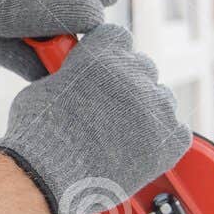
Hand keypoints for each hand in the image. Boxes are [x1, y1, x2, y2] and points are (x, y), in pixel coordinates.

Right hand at [0, 24, 190, 213]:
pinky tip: (136, 149)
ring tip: (117, 134)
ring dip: (144, 111)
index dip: (108, 52)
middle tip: (106, 105)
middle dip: (127, 81)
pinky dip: (160, 139)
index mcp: (102, 54)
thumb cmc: (37, 134)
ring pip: (160, 99)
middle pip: (143, 66)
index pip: (119, 37)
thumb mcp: (44, 87)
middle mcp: (134, 75)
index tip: (100, 67)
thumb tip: (73, 73)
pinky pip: (176, 131)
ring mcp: (156, 108)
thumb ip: (69, 73)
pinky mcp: (170, 141)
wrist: (48, 176)